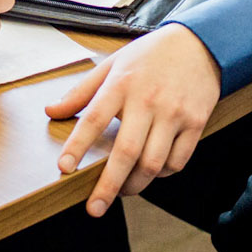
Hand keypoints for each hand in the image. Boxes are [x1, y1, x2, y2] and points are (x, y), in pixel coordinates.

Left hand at [47, 25, 220, 216]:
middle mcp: (147, 100)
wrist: (200, 42)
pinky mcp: (196, 122)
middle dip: (108, 185)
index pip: (94, 119)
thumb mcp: (112, 64)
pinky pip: (178, 160)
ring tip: (123, 191)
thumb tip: (51, 111)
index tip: (64, 169)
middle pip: (126, 152)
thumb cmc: (151, 55)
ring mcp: (174, 113)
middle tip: (94, 208)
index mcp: (121, 83)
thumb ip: (81, 91)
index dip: (77, 146)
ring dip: (135, 184)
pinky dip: (162, 174)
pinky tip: (152, 172)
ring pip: (153, 163)